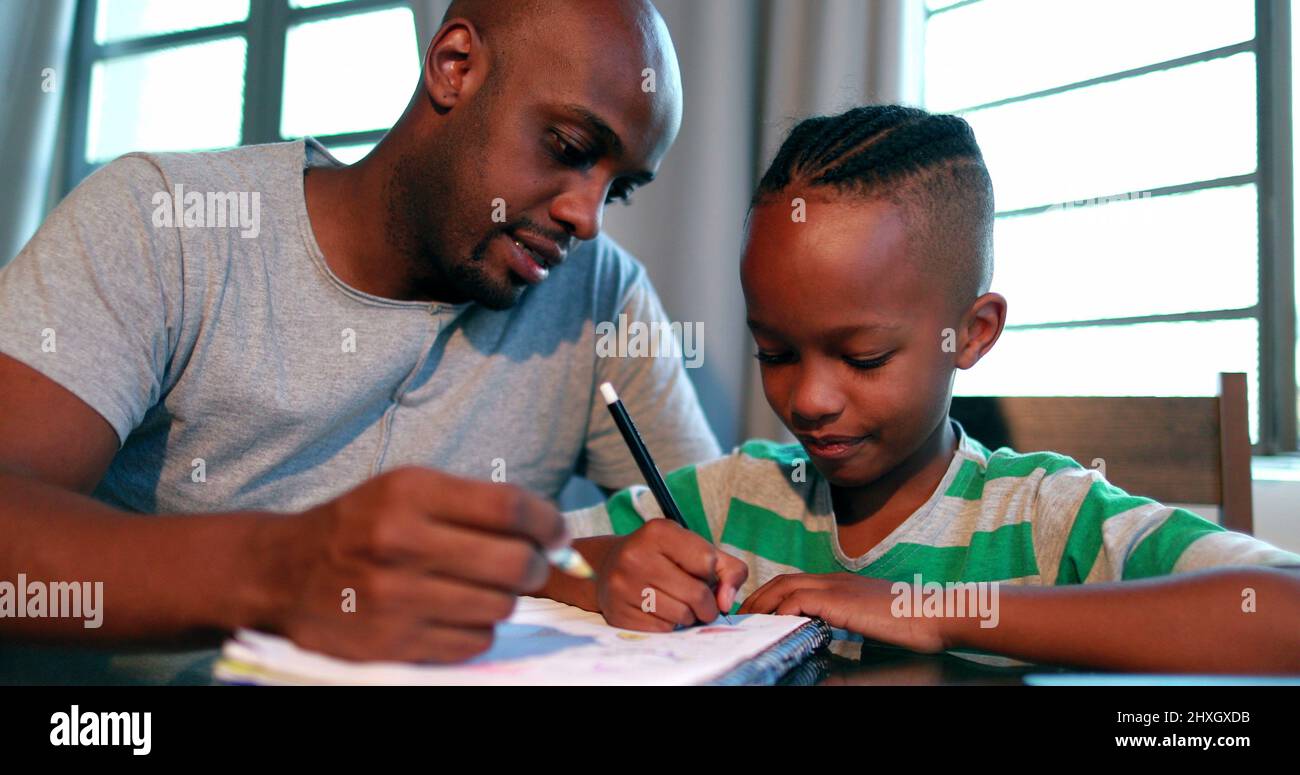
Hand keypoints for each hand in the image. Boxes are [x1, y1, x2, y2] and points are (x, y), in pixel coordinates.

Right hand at [266, 467, 565, 662]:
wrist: (286, 573)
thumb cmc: (361, 525)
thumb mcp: (407, 490)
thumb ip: (474, 503)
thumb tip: (550, 530)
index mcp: (410, 493)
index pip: (509, 506)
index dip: (548, 521)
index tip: (556, 532)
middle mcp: (401, 543)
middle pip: (515, 562)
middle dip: (537, 565)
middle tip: (530, 564)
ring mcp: (397, 598)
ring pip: (501, 606)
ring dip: (505, 598)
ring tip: (484, 587)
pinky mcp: (394, 642)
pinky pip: (474, 642)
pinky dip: (478, 629)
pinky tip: (457, 613)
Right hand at [595, 519, 748, 630]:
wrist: (609, 567)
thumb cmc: (664, 558)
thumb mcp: (695, 549)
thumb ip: (728, 569)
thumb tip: (725, 602)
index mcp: (658, 531)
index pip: (707, 561)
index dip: (711, 573)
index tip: (702, 574)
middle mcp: (635, 555)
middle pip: (696, 593)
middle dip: (707, 604)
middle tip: (702, 604)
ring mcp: (623, 585)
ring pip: (681, 615)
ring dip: (689, 616)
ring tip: (680, 605)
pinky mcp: (617, 613)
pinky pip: (662, 630)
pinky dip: (669, 625)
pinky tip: (661, 612)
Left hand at [739, 573, 947, 653]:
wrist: (932, 615)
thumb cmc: (909, 622)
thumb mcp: (869, 619)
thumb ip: (846, 620)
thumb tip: (827, 633)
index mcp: (841, 583)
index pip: (796, 581)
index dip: (772, 594)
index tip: (758, 611)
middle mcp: (835, 580)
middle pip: (784, 580)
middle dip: (759, 597)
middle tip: (743, 615)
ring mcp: (837, 587)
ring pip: (786, 586)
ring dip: (763, 602)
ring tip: (749, 620)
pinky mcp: (840, 600)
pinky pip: (799, 599)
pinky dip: (783, 609)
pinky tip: (775, 623)